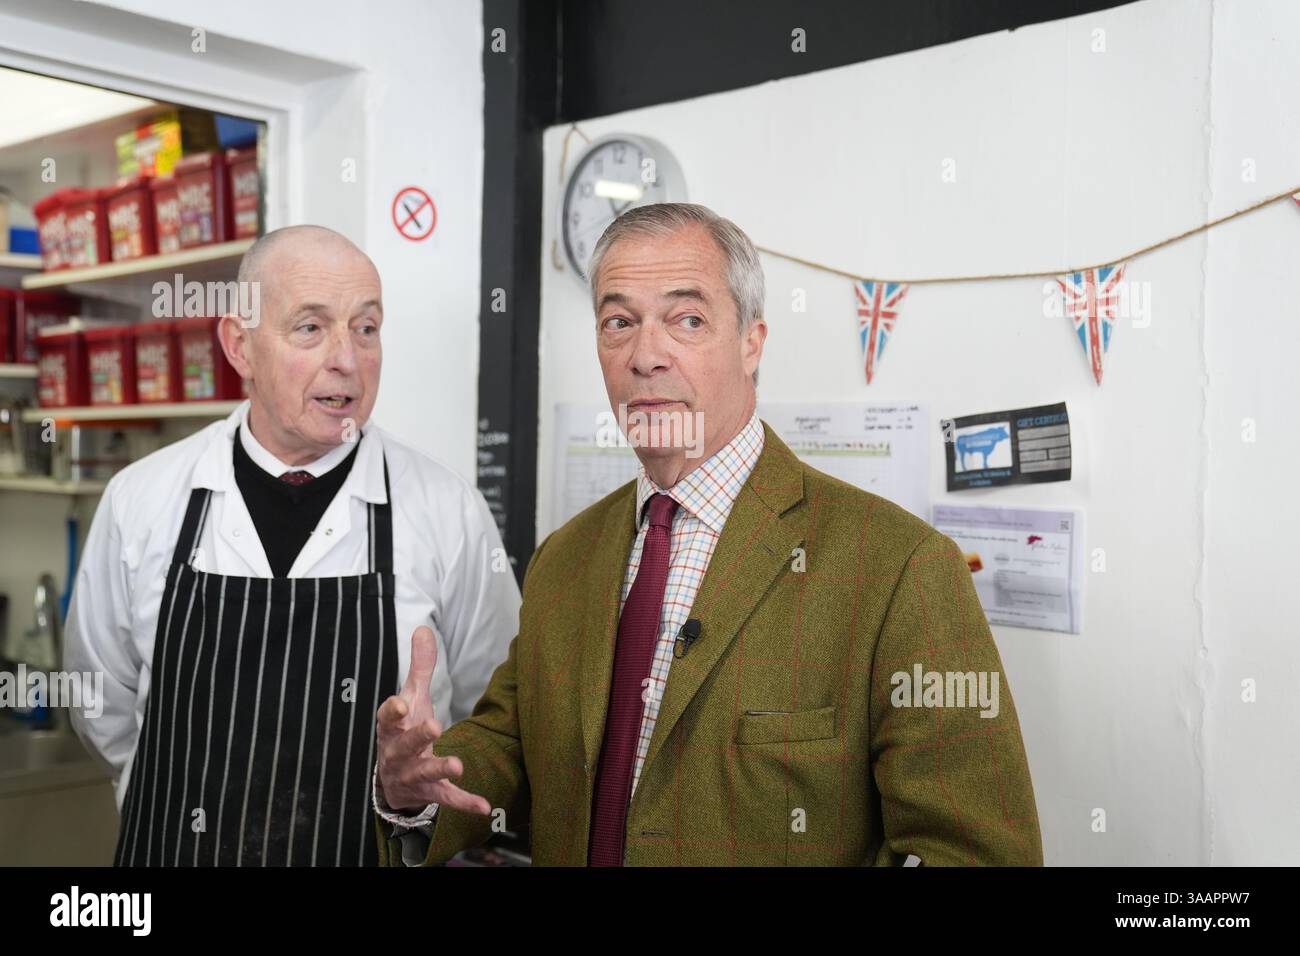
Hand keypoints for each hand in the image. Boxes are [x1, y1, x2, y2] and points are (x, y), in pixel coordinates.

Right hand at [376, 625, 490, 815]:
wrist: (392, 778)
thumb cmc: (405, 729)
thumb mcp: (411, 699)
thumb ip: (420, 668)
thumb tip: (423, 629)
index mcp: (392, 726)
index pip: (388, 716)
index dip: (393, 711)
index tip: (402, 704)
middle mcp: (398, 751)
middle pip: (407, 743)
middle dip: (419, 736)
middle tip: (435, 726)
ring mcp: (412, 774)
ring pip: (425, 772)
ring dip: (440, 768)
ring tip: (458, 765)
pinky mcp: (428, 793)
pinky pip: (446, 799)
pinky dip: (464, 802)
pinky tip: (484, 806)